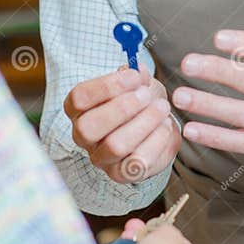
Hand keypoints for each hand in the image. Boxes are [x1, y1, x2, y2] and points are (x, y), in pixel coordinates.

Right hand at [64, 65, 180, 183]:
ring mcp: (100, 157)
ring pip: (115, 146)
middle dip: (122, 108)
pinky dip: (156, 141)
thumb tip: (138, 70)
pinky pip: (137, 162)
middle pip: (89, 127)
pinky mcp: (121, 173)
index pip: (80, 98)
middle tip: (146, 95)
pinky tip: (165, 126)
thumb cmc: (139, 102)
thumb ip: (136, 75)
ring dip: (143, 123)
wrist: (155, 127)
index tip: (134, 76)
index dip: (107, 86)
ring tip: (162, 107)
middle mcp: (83, 136)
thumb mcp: (137, 83)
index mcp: (78, 109)